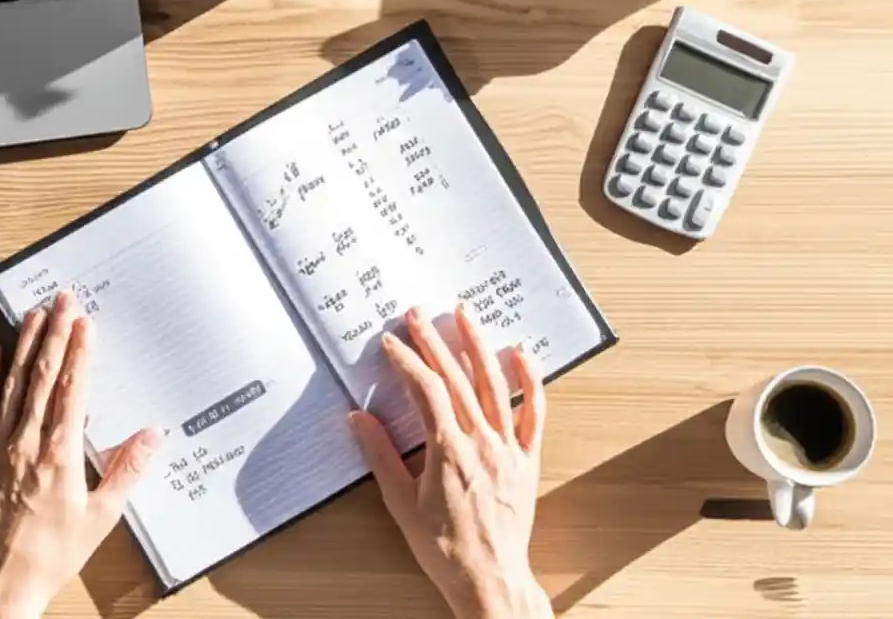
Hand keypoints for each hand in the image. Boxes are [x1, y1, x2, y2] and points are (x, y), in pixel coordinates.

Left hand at [0, 292, 161, 618]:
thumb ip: (127, 471)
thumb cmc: (52, 554)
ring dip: (26, 346)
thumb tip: (152, 435)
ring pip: (14, 385)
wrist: (0, 583)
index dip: (80, 353)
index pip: (73, 391)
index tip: (86, 323)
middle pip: (44, 377)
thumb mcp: (102, 517)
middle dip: (56, 334)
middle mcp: (26, 445)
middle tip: (63, 300)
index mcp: (60, 456)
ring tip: (34, 313)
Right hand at [350, 305, 552, 618]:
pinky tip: (521, 355)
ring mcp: (508, 448)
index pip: (425, 390)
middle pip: (456, 378)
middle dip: (433, 342)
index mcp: (448, 451)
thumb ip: (380, 456)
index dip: (406, 360)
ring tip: (464, 315)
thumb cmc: (444, 548)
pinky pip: (534, 413)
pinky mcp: (527, 459)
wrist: (489, 578)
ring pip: (494, 385)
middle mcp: (481, 442)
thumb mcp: (400, 503)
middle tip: (417, 315)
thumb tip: (359, 420)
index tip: (391, 342)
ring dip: (478, 345)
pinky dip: (530, 381)